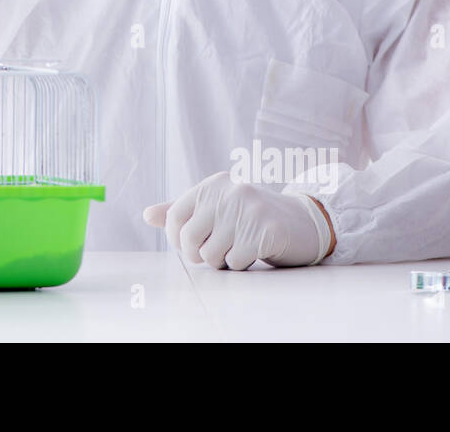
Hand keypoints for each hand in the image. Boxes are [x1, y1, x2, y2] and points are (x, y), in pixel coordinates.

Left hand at [143, 172, 332, 268]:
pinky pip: (236, 262)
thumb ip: (182, 211)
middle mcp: (229, 192)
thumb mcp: (216, 208)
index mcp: (213, 184)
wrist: (302, 221)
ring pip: (211, 254)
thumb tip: (147, 215)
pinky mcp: (266, 230)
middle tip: (214, 253)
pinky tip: (254, 251)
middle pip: (189, 238)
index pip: (175, 216)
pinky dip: (241, 264)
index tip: (191, 245)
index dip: (177, 239)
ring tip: (237, 248)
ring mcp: (249, 210)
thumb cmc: (250, 217)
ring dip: (222, 261)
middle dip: (198, 254)